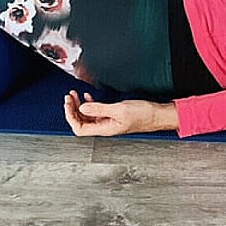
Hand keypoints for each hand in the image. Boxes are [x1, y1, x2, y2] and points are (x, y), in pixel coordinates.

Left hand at [62, 90, 178, 136]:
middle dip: (73, 109)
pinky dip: (90, 104)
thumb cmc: (144, 115)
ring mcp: (109, 122)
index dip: (71, 117)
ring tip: (75, 95)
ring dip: (80, 106)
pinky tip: (89, 98)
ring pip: (88, 116)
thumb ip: (99, 108)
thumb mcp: (119, 109)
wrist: (158, 114)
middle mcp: (105, 127)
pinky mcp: (114, 116)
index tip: (68, 104)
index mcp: (105, 129)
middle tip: (69, 97)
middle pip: (81, 122)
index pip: (79, 128)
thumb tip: (83, 108)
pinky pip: (97, 112)